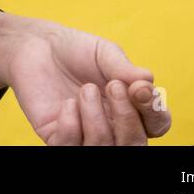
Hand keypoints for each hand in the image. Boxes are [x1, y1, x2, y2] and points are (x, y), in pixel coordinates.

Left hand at [2, 19, 171, 144]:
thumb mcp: (105, 54)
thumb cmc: (75, 50)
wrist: (36, 45)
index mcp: (131, 107)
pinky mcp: (57, 137)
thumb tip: (149, 80)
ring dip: (97, 119)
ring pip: (103, 149)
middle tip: (112, 86)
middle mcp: (112, 126)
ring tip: (85, 89)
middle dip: (128, 118)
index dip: (154, 112)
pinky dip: (71, 125)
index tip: (140, 88)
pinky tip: (67, 103)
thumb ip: (125, 69)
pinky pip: (69, 147)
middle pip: (135, 145)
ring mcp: (85, 135)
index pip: (156, 125)